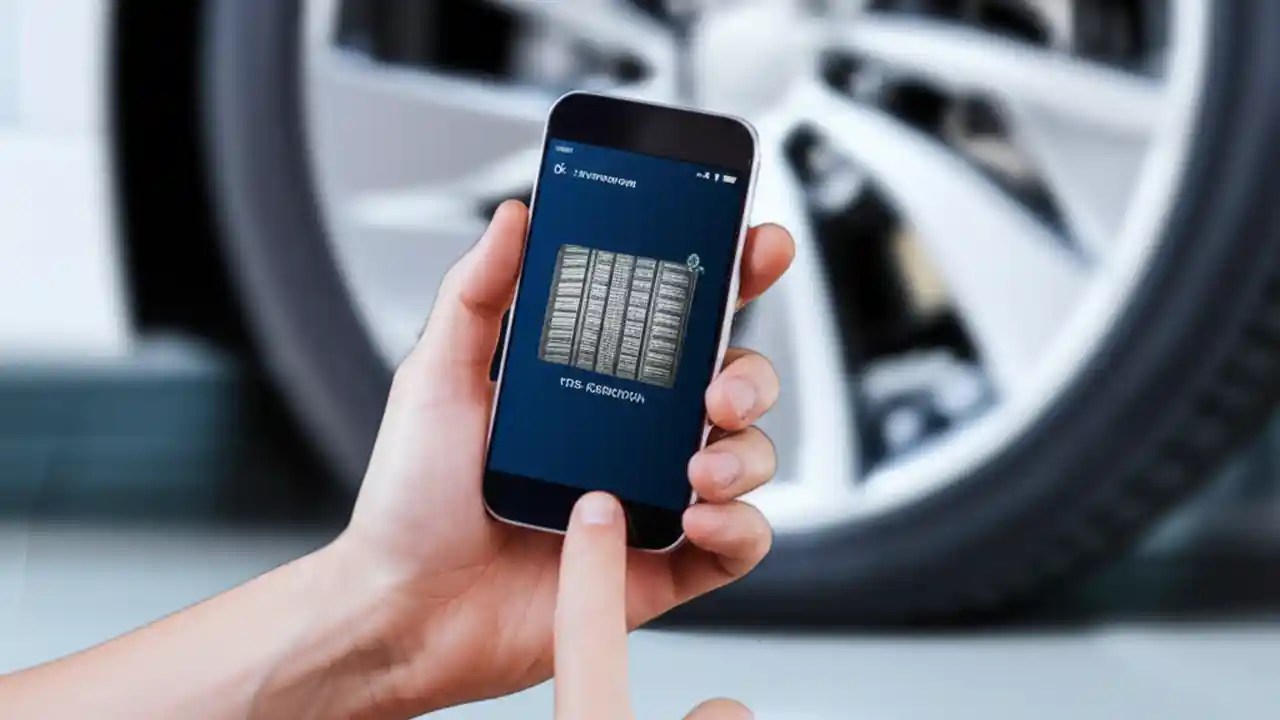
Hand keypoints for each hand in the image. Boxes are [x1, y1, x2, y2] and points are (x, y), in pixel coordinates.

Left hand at [334, 200, 792, 714]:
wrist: (404, 610)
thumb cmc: (411, 501)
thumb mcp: (436, 377)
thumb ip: (478, 292)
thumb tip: (515, 216)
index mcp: (591, 381)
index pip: (678, 319)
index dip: (732, 280)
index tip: (757, 250)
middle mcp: (631, 436)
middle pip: (733, 384)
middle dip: (751, 377)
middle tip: (718, 389)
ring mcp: (650, 500)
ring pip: (747, 458)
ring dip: (745, 454)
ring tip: (697, 467)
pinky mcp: (660, 568)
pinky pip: (737, 542)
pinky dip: (739, 526)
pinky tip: (698, 516)